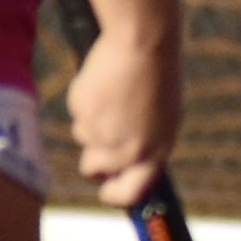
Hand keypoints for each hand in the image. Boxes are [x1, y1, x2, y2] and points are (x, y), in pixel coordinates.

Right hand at [68, 27, 179, 207]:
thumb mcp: (163, 118)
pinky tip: (103, 86)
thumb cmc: (158, 78)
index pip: (132, 193)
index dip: (115, 196)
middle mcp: (129, 150)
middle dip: (93, 158)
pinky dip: (85, 105)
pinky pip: (77, 116)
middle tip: (101, 134)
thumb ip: (145, 145)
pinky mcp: (82, 114)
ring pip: (84, 139)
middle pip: (94, 168)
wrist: (143, 44)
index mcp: (156, 152)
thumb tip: (122, 168)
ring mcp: (103, 134)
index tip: (105, 192)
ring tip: (114, 97)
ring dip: (92, 124)